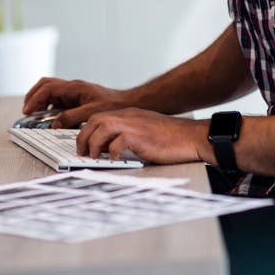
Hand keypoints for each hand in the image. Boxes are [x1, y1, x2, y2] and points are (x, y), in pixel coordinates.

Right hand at [23, 77, 133, 127]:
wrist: (126, 102)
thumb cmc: (113, 105)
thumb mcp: (92, 113)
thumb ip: (72, 117)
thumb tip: (55, 123)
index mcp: (74, 88)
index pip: (48, 89)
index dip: (35, 99)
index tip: (28, 110)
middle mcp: (72, 87)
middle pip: (45, 85)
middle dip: (33, 96)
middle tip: (26, 109)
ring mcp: (73, 91)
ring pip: (50, 90)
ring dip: (40, 100)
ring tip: (33, 113)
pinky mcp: (76, 97)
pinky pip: (57, 98)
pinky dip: (49, 105)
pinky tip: (49, 116)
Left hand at [76, 107, 206, 164]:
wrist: (191, 137)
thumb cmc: (172, 138)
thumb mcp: (145, 131)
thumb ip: (129, 135)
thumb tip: (112, 149)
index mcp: (129, 115)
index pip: (99, 117)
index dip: (87, 130)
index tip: (83, 144)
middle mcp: (128, 116)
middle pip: (95, 120)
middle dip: (84, 137)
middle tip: (82, 152)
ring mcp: (134, 124)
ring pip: (102, 127)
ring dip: (93, 143)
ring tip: (93, 156)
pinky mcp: (140, 136)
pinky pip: (117, 141)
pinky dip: (111, 151)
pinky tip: (113, 159)